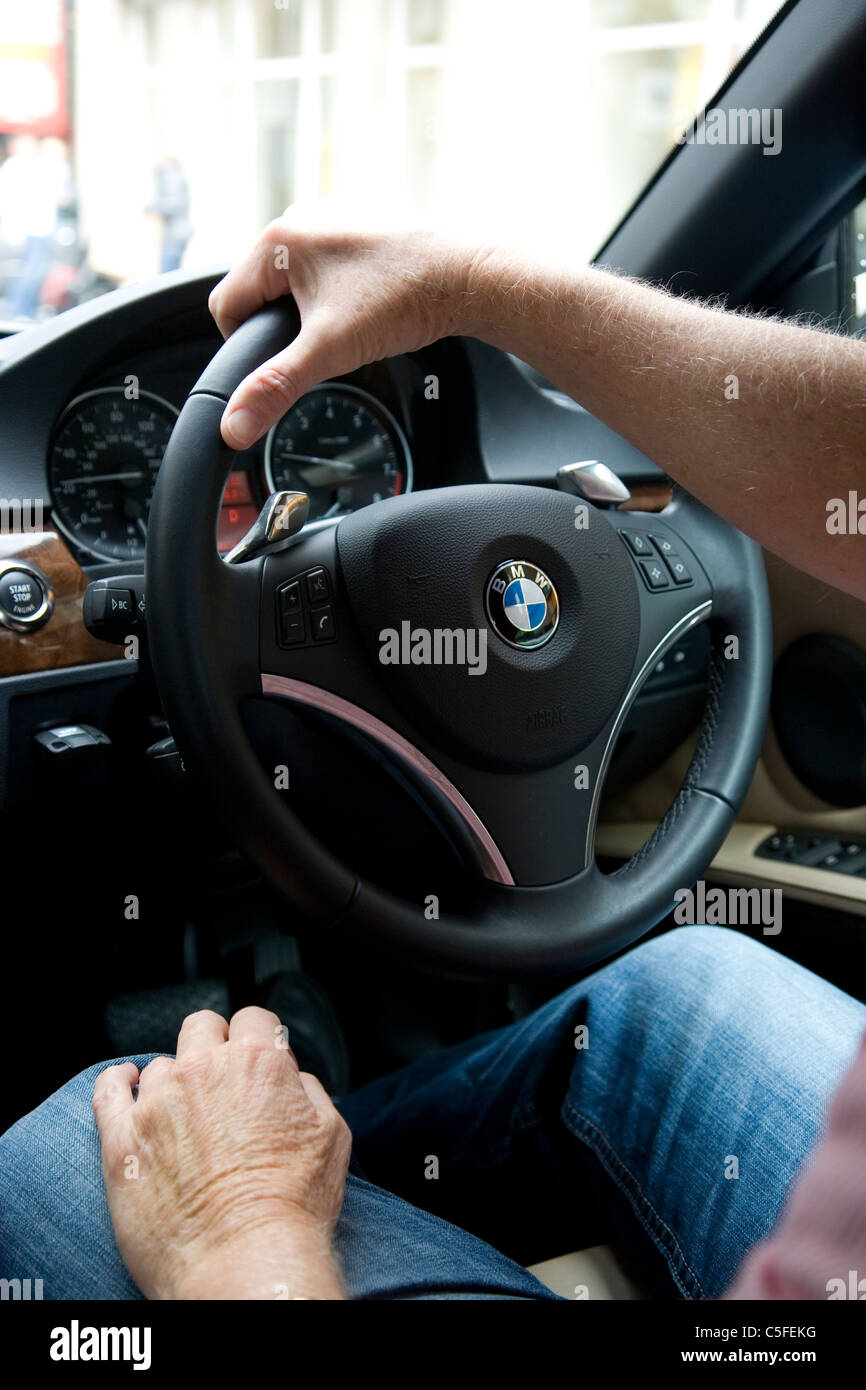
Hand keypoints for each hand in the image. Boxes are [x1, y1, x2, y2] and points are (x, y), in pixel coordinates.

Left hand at [93, 1006, 350, 1299]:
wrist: (245, 1261)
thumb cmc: (294, 1207)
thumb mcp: (333, 1134)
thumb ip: (309, 1090)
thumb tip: (291, 1079)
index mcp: (258, 1063)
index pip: (254, 1019)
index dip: (259, 1040)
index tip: (255, 1062)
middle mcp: (204, 1071)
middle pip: (202, 1027)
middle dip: (214, 1046)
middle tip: (221, 1084)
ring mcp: (157, 1102)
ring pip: (161, 1064)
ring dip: (174, 1081)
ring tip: (184, 1118)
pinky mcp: (121, 1139)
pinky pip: (108, 1088)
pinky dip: (118, 1082)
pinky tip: (126, 1086)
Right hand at [208, 196, 485, 449]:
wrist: (470, 276)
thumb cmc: (404, 299)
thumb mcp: (329, 352)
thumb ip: (275, 388)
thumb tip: (234, 424)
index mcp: (278, 241)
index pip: (226, 305)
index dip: (246, 346)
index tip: (281, 364)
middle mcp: (302, 220)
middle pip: (263, 292)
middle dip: (286, 329)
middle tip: (324, 348)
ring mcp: (336, 219)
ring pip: (300, 281)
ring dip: (315, 312)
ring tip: (351, 328)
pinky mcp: (366, 227)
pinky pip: (333, 268)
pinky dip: (343, 294)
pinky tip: (371, 309)